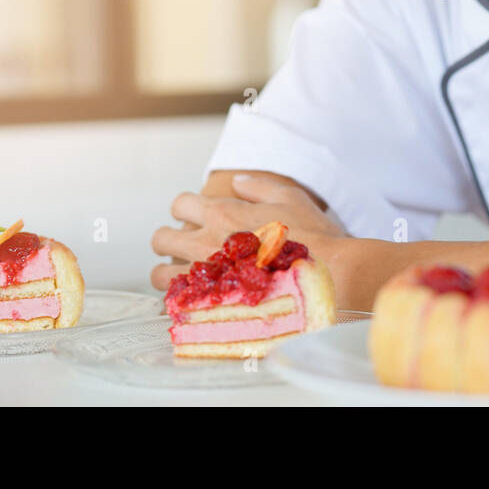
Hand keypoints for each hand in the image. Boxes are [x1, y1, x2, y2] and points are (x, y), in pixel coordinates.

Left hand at [150, 173, 346, 290]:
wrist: (328, 277)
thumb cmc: (313, 237)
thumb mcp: (289, 197)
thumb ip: (257, 186)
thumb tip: (237, 181)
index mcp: (222, 214)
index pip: (180, 204)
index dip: (185, 208)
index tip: (194, 216)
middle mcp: (205, 243)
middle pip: (161, 239)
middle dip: (168, 241)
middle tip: (182, 247)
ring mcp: (206, 278)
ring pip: (160, 275)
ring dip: (168, 273)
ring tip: (186, 278)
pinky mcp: (210, 306)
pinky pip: (178, 304)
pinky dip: (182, 301)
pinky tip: (197, 300)